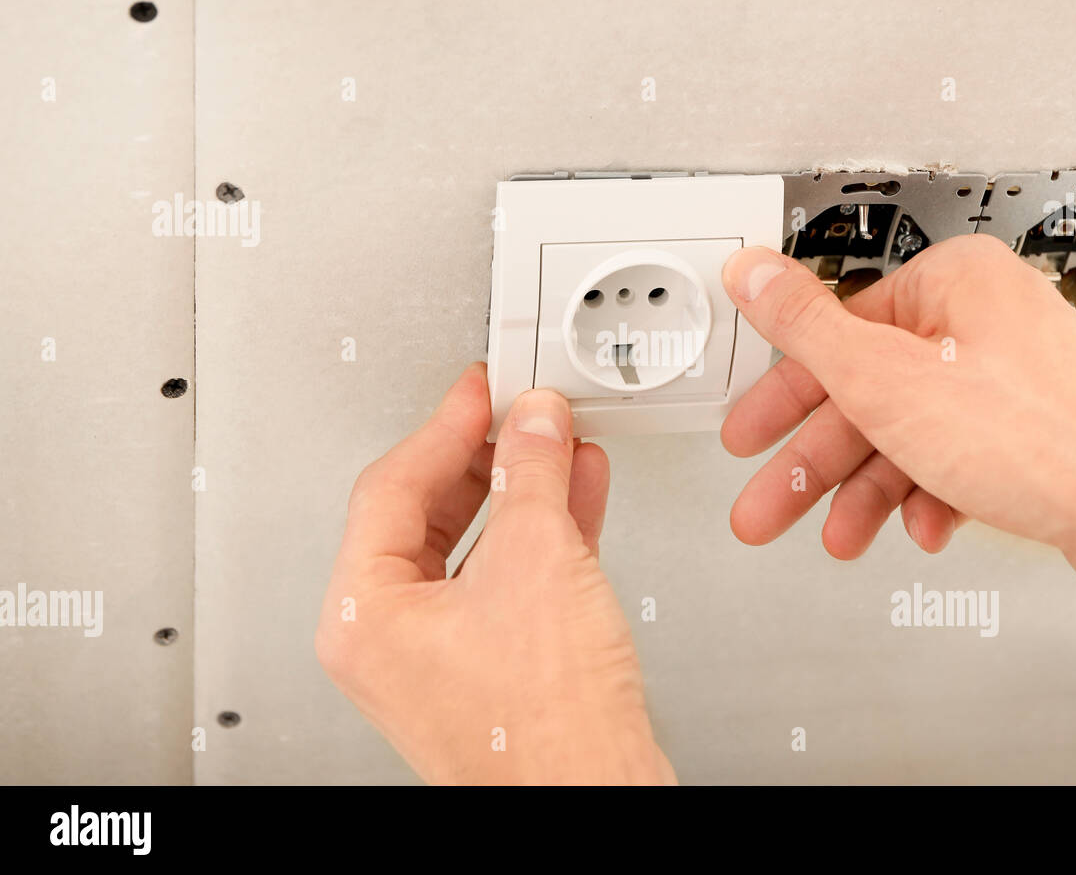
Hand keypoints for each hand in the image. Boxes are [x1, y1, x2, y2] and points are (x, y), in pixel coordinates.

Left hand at [315, 364, 672, 783]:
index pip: (391, 487)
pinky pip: (509, 577)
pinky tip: (577, 493)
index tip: (481, 390)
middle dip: (488, 456)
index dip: (445, 425)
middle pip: (431, 512)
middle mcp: (390, 639)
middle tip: (521, 411)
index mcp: (362, 615)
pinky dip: (544, 533)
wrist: (596, 801)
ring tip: (559, 443)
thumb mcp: (538, 561)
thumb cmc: (543, 735)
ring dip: (524, 489)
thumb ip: (531, 473)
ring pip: (477, 544)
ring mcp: (442, 655)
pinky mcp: (494, 663)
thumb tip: (531, 421)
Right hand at [719, 236, 1075, 668]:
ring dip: (865, 491)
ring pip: (909, 433)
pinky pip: (955, 458)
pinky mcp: (1031, 434)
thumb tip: (751, 271)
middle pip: (867, 392)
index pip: (837, 334)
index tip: (750, 431)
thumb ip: (805, 326)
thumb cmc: (1042, 440)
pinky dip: (928, 495)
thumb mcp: (885, 378)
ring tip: (837, 534)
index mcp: (952, 285)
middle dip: (814, 462)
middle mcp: (984, 324)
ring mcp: (1011, 381)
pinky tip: (921, 526)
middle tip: (768, 504)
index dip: (783, 395)